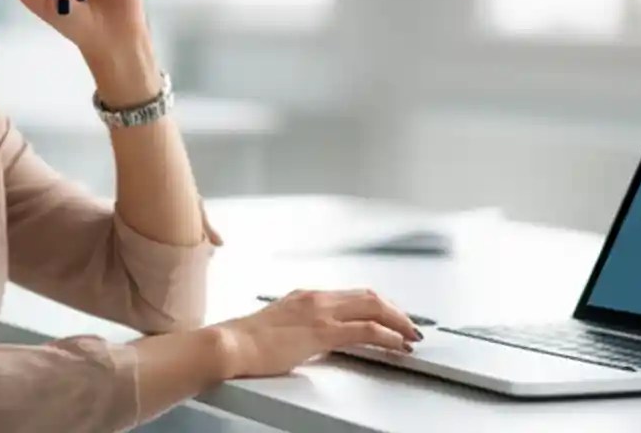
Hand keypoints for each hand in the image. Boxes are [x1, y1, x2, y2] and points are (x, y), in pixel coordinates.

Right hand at [212, 289, 422, 378]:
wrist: (229, 345)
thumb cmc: (245, 342)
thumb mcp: (279, 327)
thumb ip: (300, 328)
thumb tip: (312, 338)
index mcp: (307, 297)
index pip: (353, 295)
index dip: (377, 305)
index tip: (390, 317)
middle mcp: (317, 298)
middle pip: (369, 296)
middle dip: (394, 310)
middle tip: (409, 326)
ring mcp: (320, 312)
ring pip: (374, 307)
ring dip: (398, 321)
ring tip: (411, 335)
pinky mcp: (322, 331)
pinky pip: (366, 330)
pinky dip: (388, 335)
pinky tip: (398, 344)